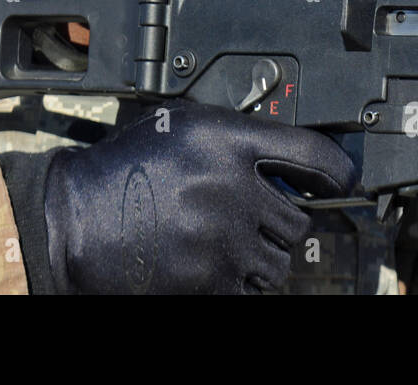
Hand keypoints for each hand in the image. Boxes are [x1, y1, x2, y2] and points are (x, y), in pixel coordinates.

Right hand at [40, 101, 354, 293]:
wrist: (74, 219)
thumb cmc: (124, 169)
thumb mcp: (182, 127)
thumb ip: (235, 138)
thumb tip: (285, 159)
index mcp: (226, 142)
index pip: (313, 156)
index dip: (338, 173)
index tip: (343, 184)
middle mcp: (230, 189)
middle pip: (298, 220)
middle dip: (279, 223)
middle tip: (252, 219)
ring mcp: (222, 240)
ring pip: (279, 263)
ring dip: (260, 258)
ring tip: (225, 244)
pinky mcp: (210, 281)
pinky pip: (250, 290)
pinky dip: (236, 283)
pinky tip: (209, 265)